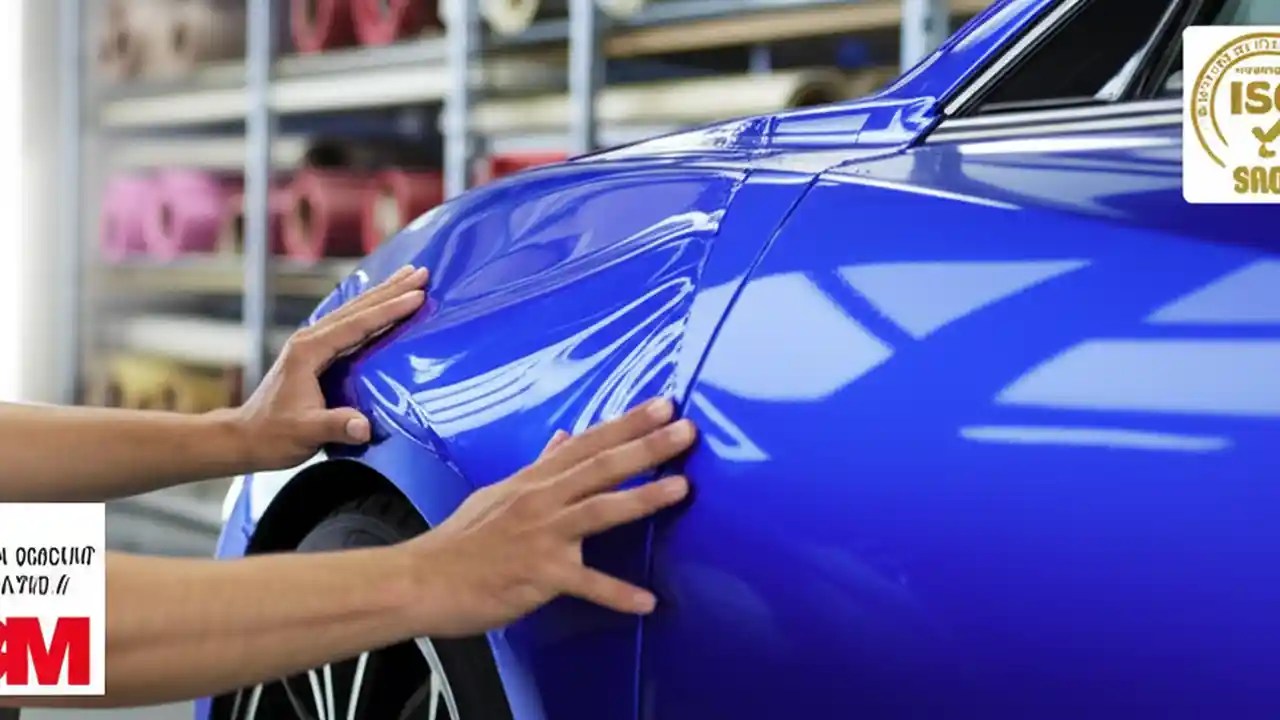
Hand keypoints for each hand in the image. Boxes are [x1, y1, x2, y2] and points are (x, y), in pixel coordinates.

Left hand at [233, 266, 429, 470]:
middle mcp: (309, 339)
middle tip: (421, 273)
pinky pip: (348, 323)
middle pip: (357, 308)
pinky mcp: (314, 352)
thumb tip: (365, 426)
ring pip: (353, 311)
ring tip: (408, 276)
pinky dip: (369, 309)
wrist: (246, 437)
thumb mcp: (305, 432)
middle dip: (391, 289)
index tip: (418, 296)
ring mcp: (310, 343)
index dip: (389, 310)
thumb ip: (335, 426)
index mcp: (309, 350)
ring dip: (382, 294)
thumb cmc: (274, 435)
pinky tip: (379, 302)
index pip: (357, 324)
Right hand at [406, 398, 695, 637]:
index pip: (587, 443)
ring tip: (682, 488)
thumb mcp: (499, 492)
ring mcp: (540, 536)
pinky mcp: (538, 574)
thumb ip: (539, 466)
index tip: (663, 405)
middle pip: (600, 466)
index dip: (626, 423)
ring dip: (642, 499)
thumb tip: (565, 436)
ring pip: (598, 510)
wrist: (422, 580)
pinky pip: (585, 584)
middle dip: (645, 446)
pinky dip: (616, 594)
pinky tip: (648, 602)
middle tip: (686, 428)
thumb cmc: (462, 540)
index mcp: (534, 480)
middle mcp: (540, 499)